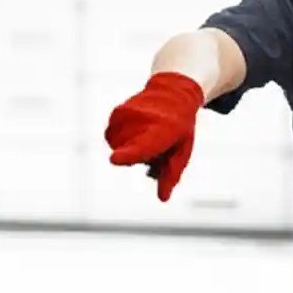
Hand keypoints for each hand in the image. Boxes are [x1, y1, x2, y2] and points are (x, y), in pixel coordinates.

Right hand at [103, 72, 204, 201]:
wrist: (173, 94)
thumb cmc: (180, 128)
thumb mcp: (182, 152)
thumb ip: (171, 175)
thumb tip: (163, 198)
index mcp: (164, 131)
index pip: (144, 146)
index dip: (129, 155)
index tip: (114, 160)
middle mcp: (143, 120)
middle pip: (131, 154)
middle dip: (141, 157)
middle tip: (157, 144)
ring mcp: (128, 114)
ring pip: (118, 147)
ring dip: (129, 147)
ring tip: (146, 134)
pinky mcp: (116, 113)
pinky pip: (111, 138)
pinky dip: (121, 139)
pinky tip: (136, 130)